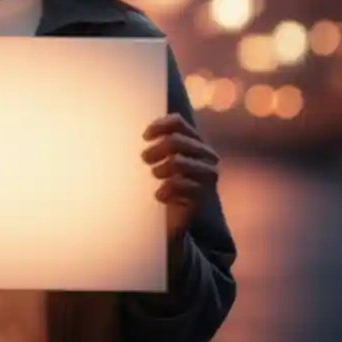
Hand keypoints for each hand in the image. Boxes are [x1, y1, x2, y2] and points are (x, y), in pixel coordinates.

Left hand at [141, 113, 219, 240]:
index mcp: (194, 141)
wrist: (174, 219)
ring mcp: (208, 174)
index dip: (159, 125)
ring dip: (161, 169)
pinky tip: (160, 196)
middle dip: (156, 150)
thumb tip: (133, 132)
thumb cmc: (163, 185)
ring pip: (178, 161)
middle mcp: (206, 154)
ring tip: (155, 177)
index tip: (144, 137)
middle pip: (176, 141)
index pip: (178, 122)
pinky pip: (182, 185)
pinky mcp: (204, 195)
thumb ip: (154, 144)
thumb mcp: (157, 161)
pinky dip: (166, 190)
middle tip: (145, 160)